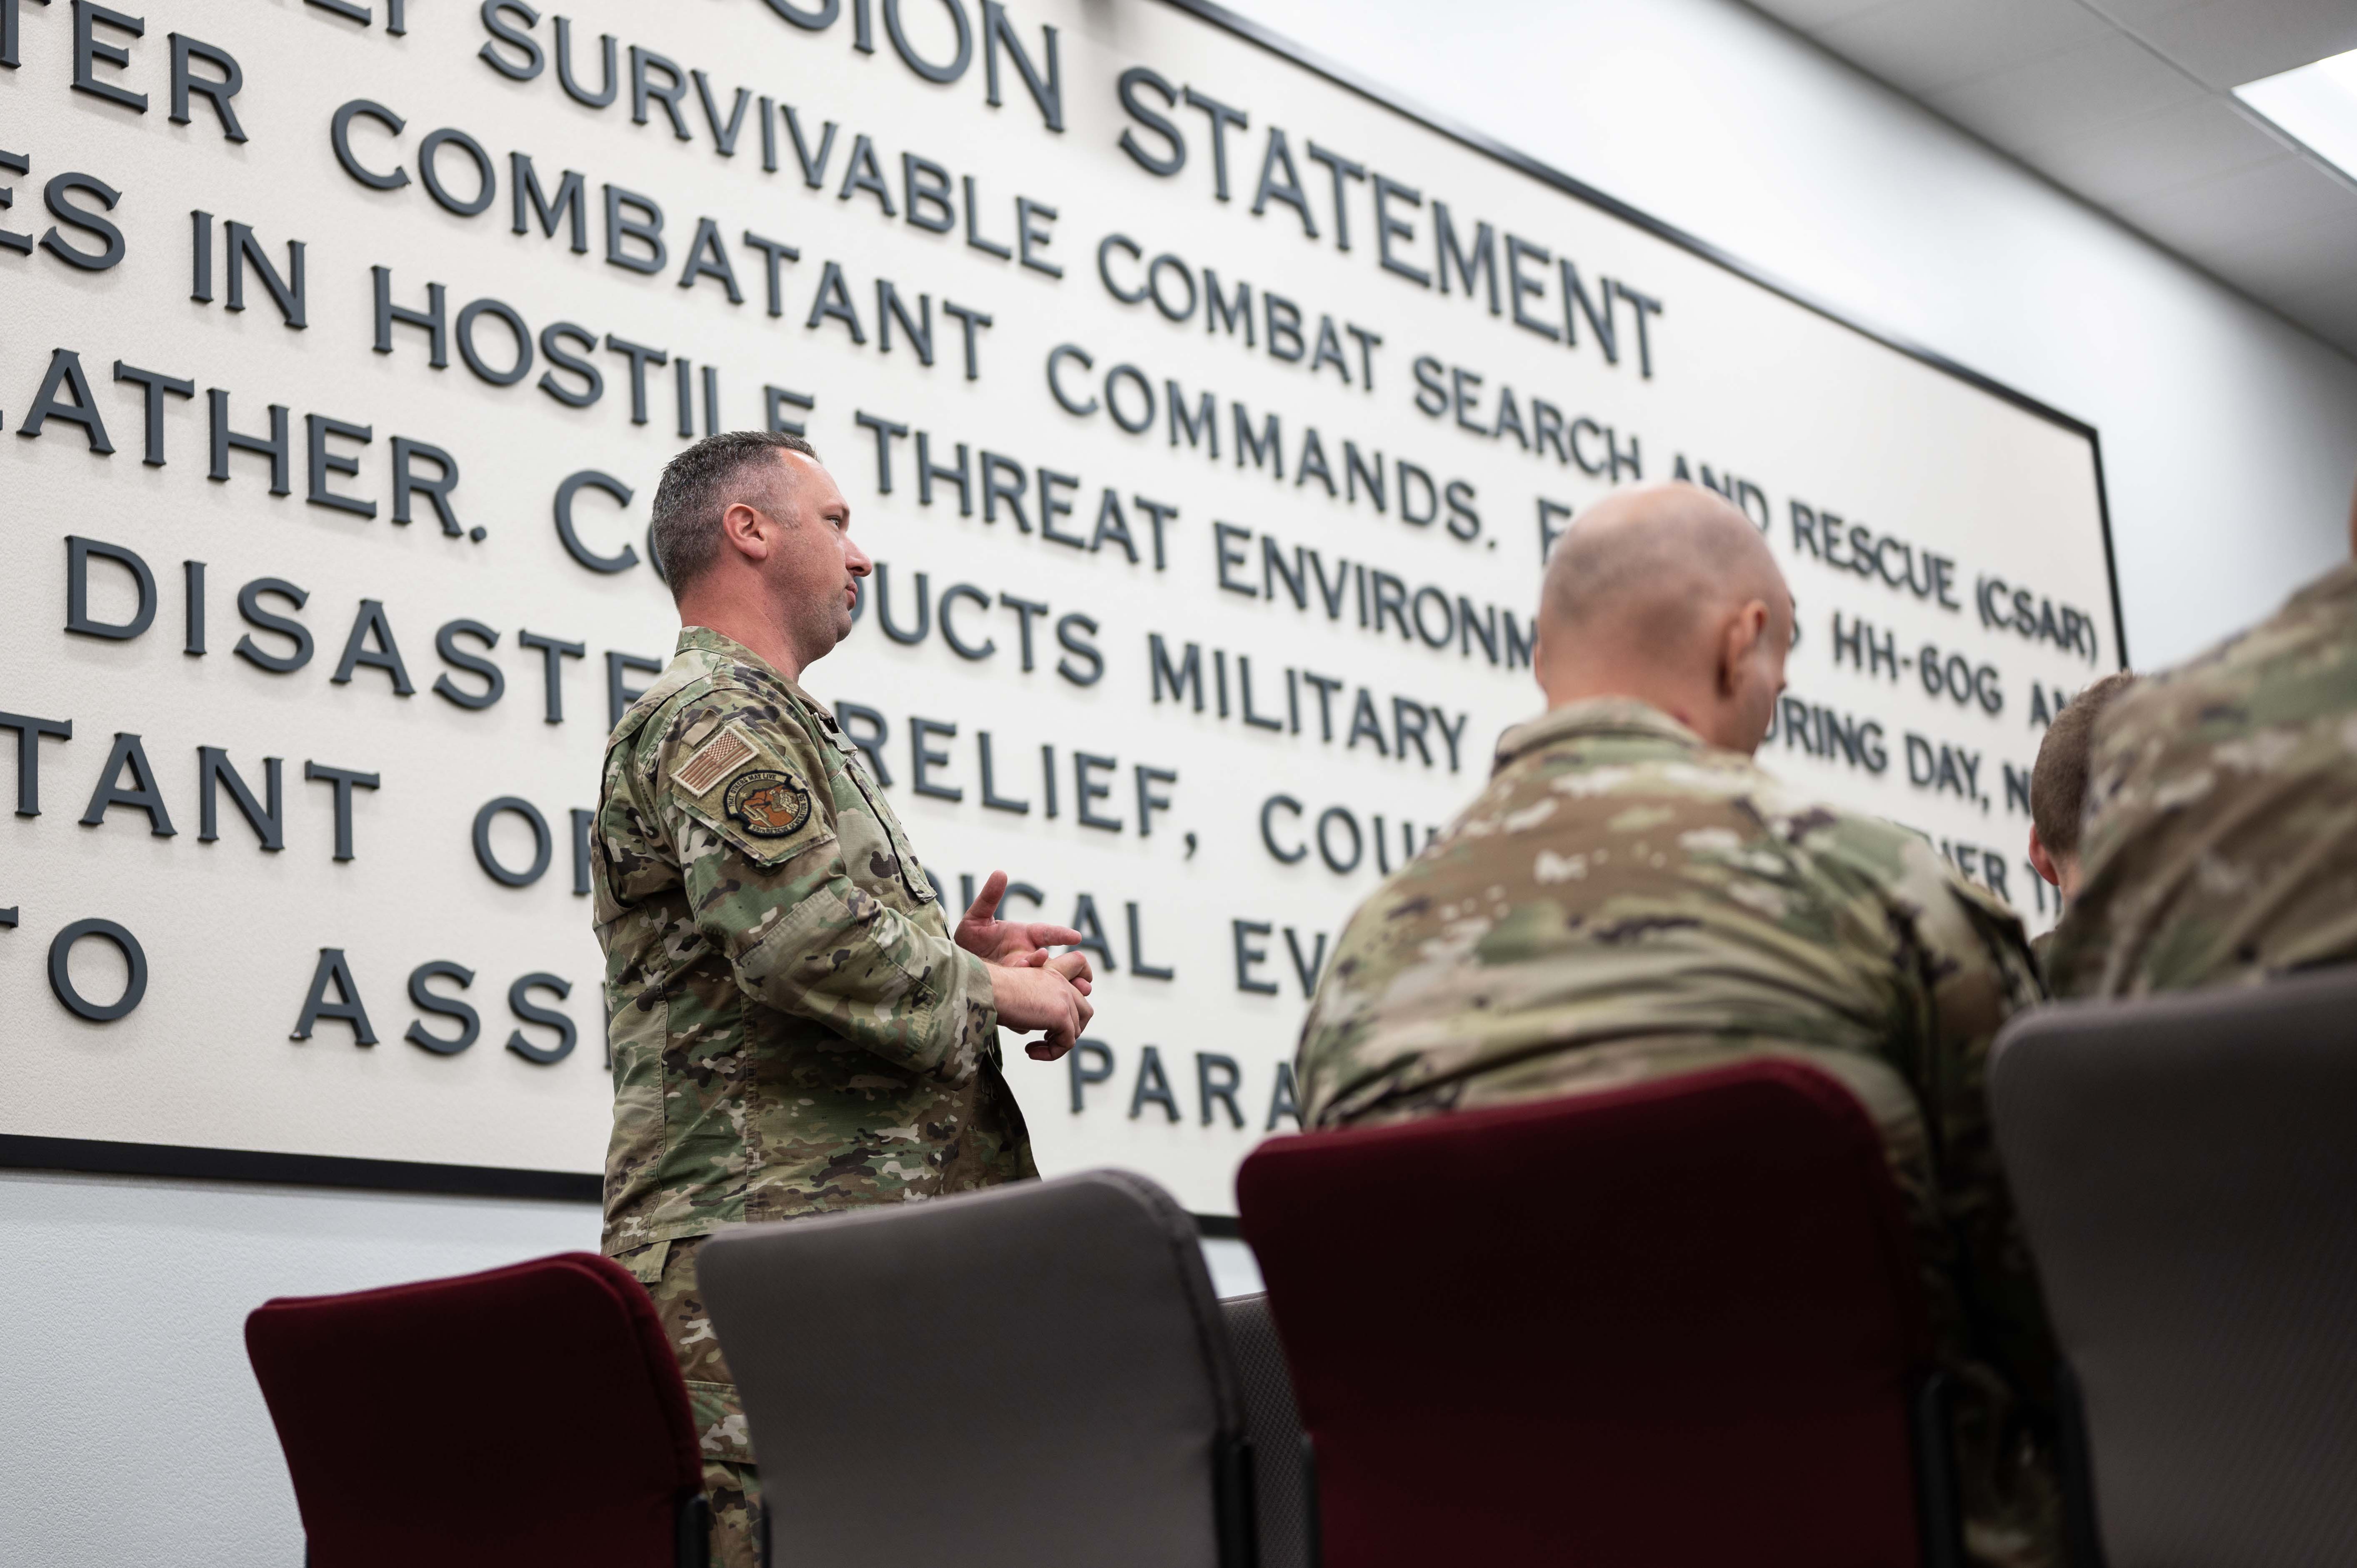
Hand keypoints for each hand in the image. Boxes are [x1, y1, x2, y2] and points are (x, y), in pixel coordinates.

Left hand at [956, 871, 1093, 992]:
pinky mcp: (1018, 993)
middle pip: (1056, 962)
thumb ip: (989, 898)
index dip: (1060, 935)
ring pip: (1049, 982)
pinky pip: (1032, 998)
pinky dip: (1039, 1001)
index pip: (1046, 933)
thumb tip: (1000, 872)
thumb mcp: (976, 918)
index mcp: (1025, 935)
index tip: (1076, 937)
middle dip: (1073, 968)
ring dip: (1064, 986)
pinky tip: (1045, 1008)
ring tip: (1081, 990)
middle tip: (1087, 975)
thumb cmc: (969, 940)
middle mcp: (1029, 956)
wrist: (958, 968)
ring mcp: (1026, 976)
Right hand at [989, 960, 1092, 1061]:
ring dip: (1056, 1045)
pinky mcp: (1061, 1015)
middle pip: (1084, 1013)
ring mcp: (1064, 999)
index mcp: (1053, 975)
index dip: (1072, 1012)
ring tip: (1034, 1049)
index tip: (1051, 1027)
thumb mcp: (1018, 995)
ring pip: (1075, 1030)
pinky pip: (1067, 1042)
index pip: (1078, 993)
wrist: (987, 989)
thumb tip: (1031, 1031)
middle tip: (1047, 1040)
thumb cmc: (992, 993)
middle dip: (1070, 1031)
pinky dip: (1052, 1053)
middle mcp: (1063, 984)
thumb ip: (1033, 1007)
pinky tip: (1030, 1051)